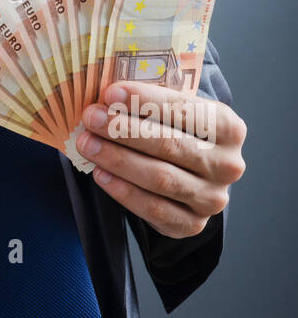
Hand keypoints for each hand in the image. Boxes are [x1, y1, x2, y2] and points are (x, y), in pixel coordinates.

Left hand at [76, 81, 246, 238]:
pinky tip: (100, 174)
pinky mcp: (193, 224)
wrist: (191, 174)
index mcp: (228, 127)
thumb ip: (150, 101)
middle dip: (125, 130)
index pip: (186, 110)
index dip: (146, 101)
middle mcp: (227, 165)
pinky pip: (154, 209)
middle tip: (91, 118)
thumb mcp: (173, 110)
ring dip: (118, 159)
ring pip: (161, 179)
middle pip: (171, 145)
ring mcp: (212, 198)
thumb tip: (109, 96)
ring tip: (88, 144)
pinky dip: (124, 191)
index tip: (111, 93)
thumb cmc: (176, 132)